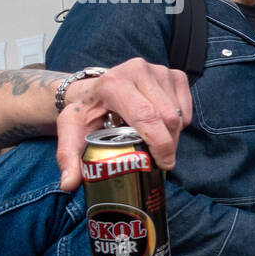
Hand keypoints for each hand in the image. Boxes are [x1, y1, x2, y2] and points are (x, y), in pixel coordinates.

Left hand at [58, 58, 192, 190]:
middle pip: (167, 118)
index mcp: (114, 83)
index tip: (163, 164)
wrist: (96, 89)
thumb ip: (68, 157)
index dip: (160, 144)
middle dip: (167, 145)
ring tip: (154, 141)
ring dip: (172, 136)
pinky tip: (161, 124)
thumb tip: (69, 184)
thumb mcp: (71, 131)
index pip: (147, 116)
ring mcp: (159, 70)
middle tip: (158, 160)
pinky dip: (179, 124)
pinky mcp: (175, 75)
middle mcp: (138, 70)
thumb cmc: (87, 112)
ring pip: (179, 115)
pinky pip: (186, 110)